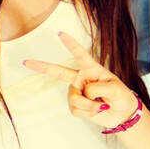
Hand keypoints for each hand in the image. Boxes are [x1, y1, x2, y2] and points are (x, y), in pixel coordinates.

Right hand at [22, 31, 138, 129]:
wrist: (123, 115)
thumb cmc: (122, 97)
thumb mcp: (115, 89)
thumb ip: (98, 88)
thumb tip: (84, 93)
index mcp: (92, 70)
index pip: (80, 55)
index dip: (71, 44)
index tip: (60, 33)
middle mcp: (81, 79)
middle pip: (58, 72)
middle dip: (41, 67)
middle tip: (26, 62)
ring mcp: (77, 92)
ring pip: (75, 99)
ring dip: (90, 105)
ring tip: (101, 106)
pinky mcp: (77, 106)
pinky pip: (77, 109)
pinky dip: (88, 112)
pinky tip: (96, 110)